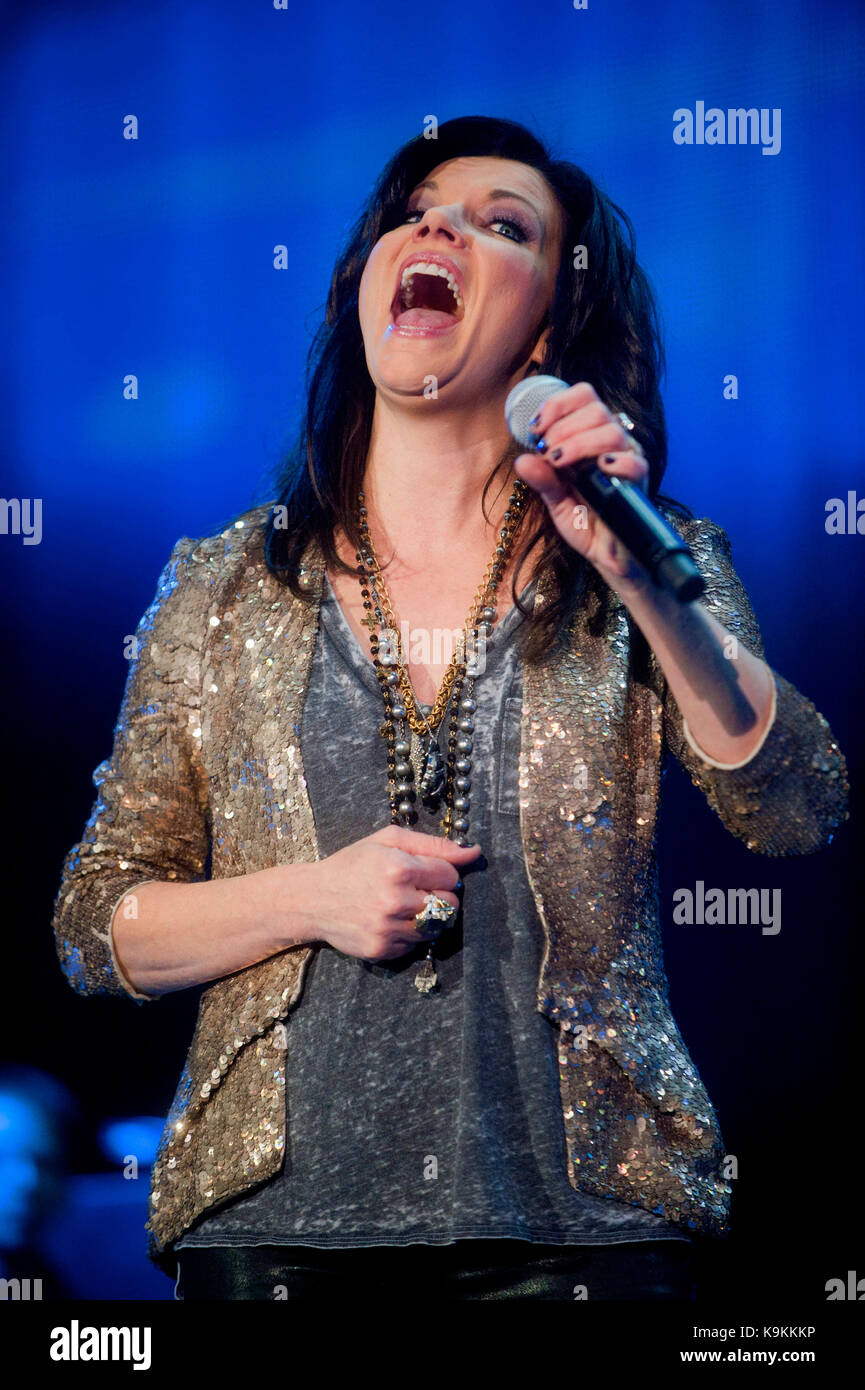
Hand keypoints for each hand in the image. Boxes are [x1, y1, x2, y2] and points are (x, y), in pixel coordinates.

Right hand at [293, 825, 481, 962]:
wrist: (313, 899)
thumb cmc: (353, 864)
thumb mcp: (388, 840)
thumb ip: (434, 844)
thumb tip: (474, 852)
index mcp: (399, 868)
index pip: (451, 875)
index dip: (442, 871)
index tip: (426, 871)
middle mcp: (395, 901)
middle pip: (450, 904)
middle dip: (440, 894)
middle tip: (418, 889)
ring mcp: (389, 929)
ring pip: (437, 927)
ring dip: (428, 916)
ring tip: (405, 904)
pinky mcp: (383, 950)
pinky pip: (416, 944)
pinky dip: (411, 933)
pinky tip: (391, 920)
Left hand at [514, 381, 650, 587]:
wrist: (607, 554)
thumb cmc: (584, 521)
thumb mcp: (555, 500)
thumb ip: (541, 479)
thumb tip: (522, 460)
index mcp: (590, 436)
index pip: (583, 397)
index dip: (558, 404)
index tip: (535, 428)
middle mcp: (612, 442)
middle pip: (596, 409)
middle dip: (564, 427)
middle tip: (547, 451)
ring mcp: (628, 460)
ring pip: (611, 432)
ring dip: (579, 443)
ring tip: (559, 463)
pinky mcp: (639, 483)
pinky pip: (635, 463)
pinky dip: (617, 461)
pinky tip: (599, 468)